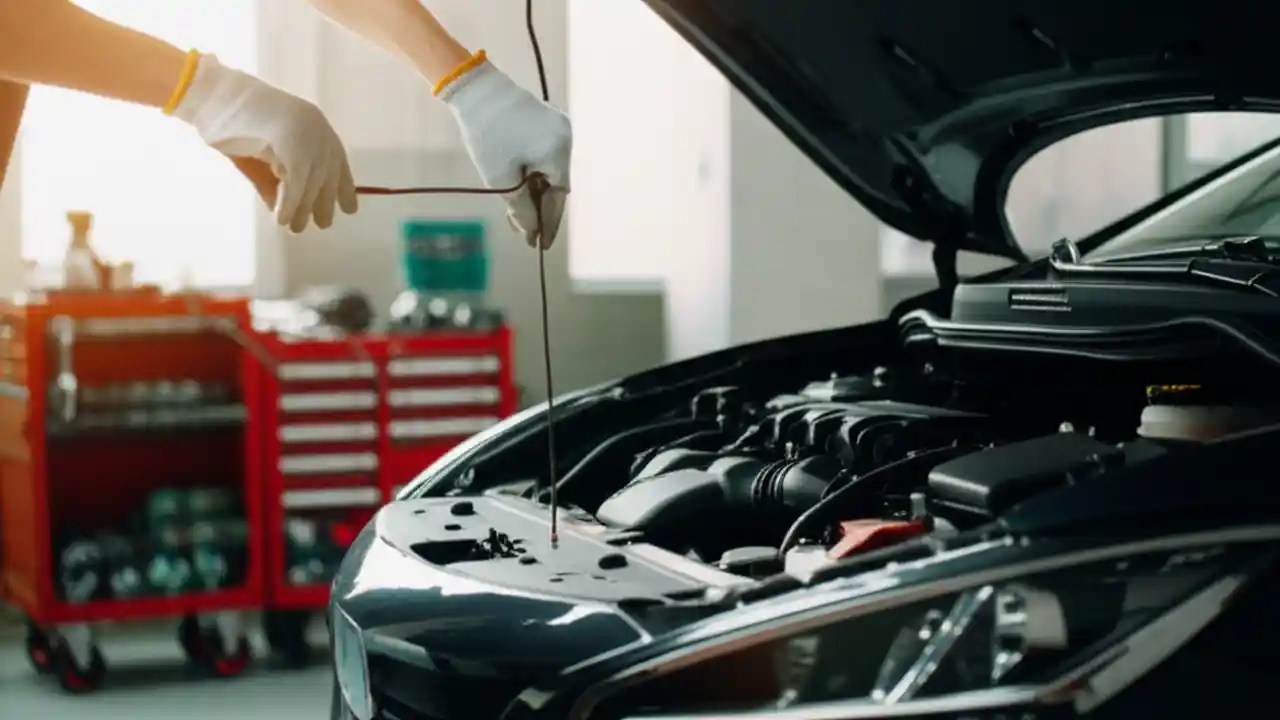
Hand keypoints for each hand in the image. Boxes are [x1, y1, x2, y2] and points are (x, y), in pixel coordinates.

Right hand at [172, 54, 356, 231]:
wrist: (209, 94)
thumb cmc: (230, 122)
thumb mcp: (260, 156)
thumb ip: (273, 180)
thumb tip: (282, 210)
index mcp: (314, 124)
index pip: (338, 161)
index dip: (344, 187)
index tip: (350, 209)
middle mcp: (316, 129)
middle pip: (328, 176)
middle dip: (323, 203)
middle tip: (321, 225)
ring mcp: (306, 134)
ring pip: (312, 183)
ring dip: (303, 209)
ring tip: (295, 229)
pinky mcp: (292, 143)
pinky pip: (296, 183)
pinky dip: (289, 205)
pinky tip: (281, 219)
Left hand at [440, 59, 570, 247]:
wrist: (475, 88)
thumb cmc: (486, 133)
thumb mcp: (500, 178)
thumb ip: (520, 208)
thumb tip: (531, 231)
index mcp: (558, 152)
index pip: (558, 198)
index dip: (549, 223)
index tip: (540, 245)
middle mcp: (566, 139)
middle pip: (557, 186)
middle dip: (540, 210)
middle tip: (526, 236)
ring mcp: (560, 129)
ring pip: (551, 172)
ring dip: (536, 193)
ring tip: (516, 215)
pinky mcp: (549, 123)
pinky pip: (547, 156)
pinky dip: (535, 174)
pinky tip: (520, 189)